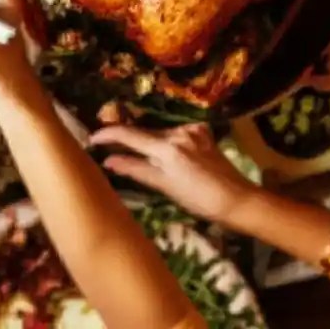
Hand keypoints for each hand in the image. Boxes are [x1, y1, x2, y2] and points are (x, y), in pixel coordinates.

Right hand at [90, 124, 255, 221]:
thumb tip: (108, 161)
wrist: (237, 199)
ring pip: (160, 135)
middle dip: (128, 142)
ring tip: (145, 161)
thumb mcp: (165, 187)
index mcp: (167, 148)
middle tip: (112, 151)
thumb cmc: (199, 200)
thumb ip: (136, 170)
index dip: (108, 134)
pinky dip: (168, 144)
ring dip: (149, 145)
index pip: (130, 135)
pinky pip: (176, 135)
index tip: (92, 138)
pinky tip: (171, 158)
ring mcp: (192, 130)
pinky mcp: (202, 132)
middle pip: (144, 134)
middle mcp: (179, 133)